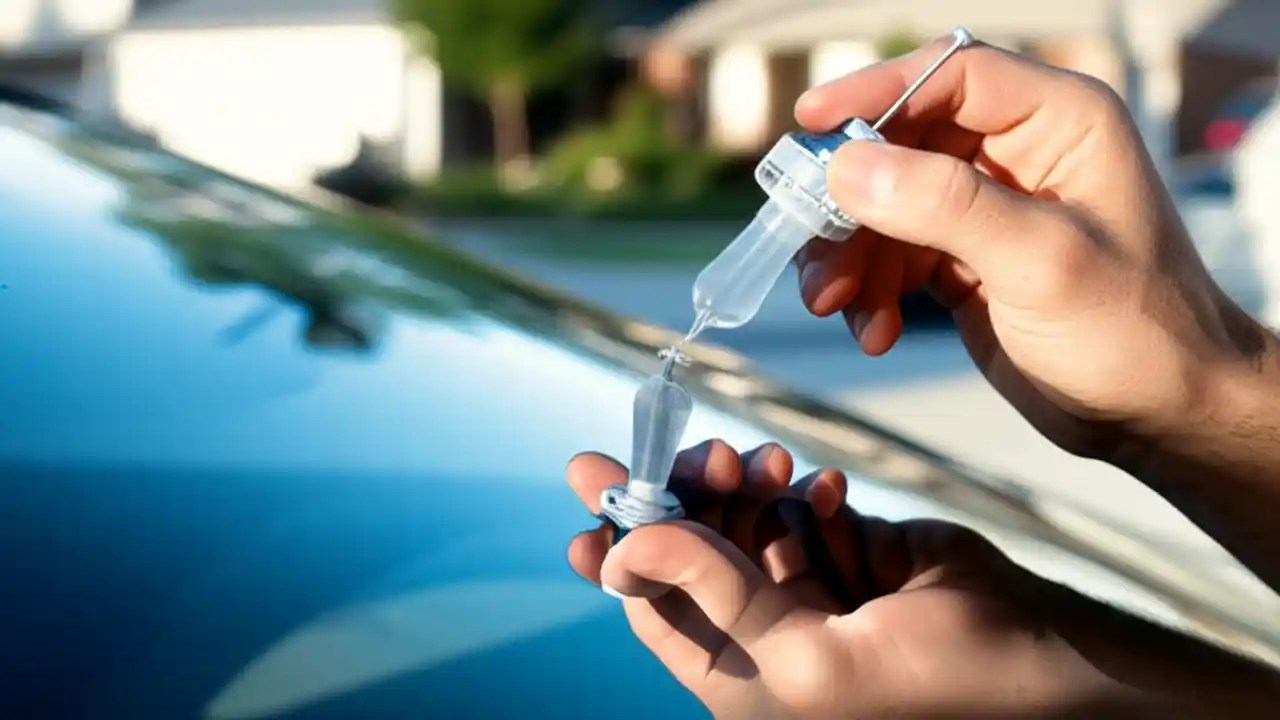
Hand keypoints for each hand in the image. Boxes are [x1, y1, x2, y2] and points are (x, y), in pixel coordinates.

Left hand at [567, 442, 1279, 718]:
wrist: (1045, 659)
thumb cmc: (929, 684)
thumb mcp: (805, 659)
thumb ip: (713, 596)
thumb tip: (621, 547)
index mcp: (738, 675)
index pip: (651, 602)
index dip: (614, 545)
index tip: (585, 486)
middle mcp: (762, 631)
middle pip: (693, 546)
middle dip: (689, 493)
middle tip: (699, 452)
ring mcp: (808, 587)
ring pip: (744, 515)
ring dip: (746, 482)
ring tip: (766, 467)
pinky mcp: (851, 549)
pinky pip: (803, 505)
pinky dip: (807, 489)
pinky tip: (830, 491)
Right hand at [793, 37, 1269, 460]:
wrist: (1158, 416)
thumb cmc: (1136, 332)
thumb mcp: (1042, 262)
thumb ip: (947, 207)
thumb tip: (849, 169)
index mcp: (1058, 123)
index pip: (953, 76)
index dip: (877, 92)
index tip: (813, 123)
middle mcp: (1016, 154)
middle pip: (900, 145)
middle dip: (848, 200)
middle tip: (812, 246)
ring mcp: (985, 208)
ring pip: (882, 204)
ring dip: (848, 256)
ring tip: (835, 305)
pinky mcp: (962, 259)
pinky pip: (889, 256)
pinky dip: (869, 292)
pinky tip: (876, 331)